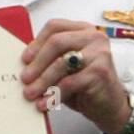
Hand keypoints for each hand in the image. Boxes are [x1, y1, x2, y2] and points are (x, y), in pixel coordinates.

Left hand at [19, 19, 130, 133]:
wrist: (110, 106)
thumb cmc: (85, 85)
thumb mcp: (66, 67)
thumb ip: (50, 59)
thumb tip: (23, 64)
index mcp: (83, 30)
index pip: (55, 26)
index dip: (37, 42)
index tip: (25, 59)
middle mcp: (94, 37)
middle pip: (56, 42)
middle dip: (37, 62)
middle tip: (24, 78)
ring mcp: (99, 54)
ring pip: (61, 63)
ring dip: (42, 81)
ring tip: (30, 94)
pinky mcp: (100, 72)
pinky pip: (69, 83)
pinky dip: (54, 94)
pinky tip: (45, 103)